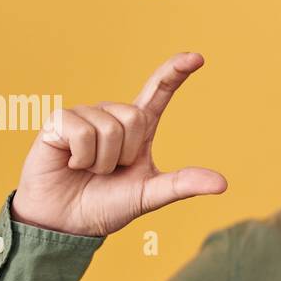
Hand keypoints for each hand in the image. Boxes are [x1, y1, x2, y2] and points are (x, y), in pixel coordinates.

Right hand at [10, 52, 226, 235]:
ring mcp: (84, 115)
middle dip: (125, 153)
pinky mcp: (58, 121)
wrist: (68, 222)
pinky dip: (82, 158)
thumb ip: (182, 185)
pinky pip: (82, 132)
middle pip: (134, 117)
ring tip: (89, 170)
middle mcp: (111, 115)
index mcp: (137, 128)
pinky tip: (71, 164)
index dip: (175, 73)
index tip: (197, 57)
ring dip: (102, 161)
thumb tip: (222, 184)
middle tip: (109, 171)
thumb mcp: (150, 195)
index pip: (159, 92)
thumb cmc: (107, 205)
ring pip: (109, 127)